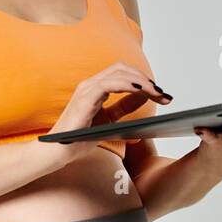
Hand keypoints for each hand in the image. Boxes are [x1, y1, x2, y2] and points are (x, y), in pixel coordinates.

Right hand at [43, 62, 170, 162]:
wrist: (58, 152)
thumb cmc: (79, 137)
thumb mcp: (110, 120)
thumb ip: (125, 106)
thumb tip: (144, 95)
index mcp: (96, 87)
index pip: (123, 73)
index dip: (143, 79)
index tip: (161, 93)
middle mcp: (91, 84)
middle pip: (123, 68)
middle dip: (146, 79)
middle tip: (163, 94)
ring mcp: (87, 89)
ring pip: (119, 73)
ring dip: (142, 82)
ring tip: (157, 93)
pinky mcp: (85, 98)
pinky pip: (109, 84)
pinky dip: (127, 85)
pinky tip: (141, 92)